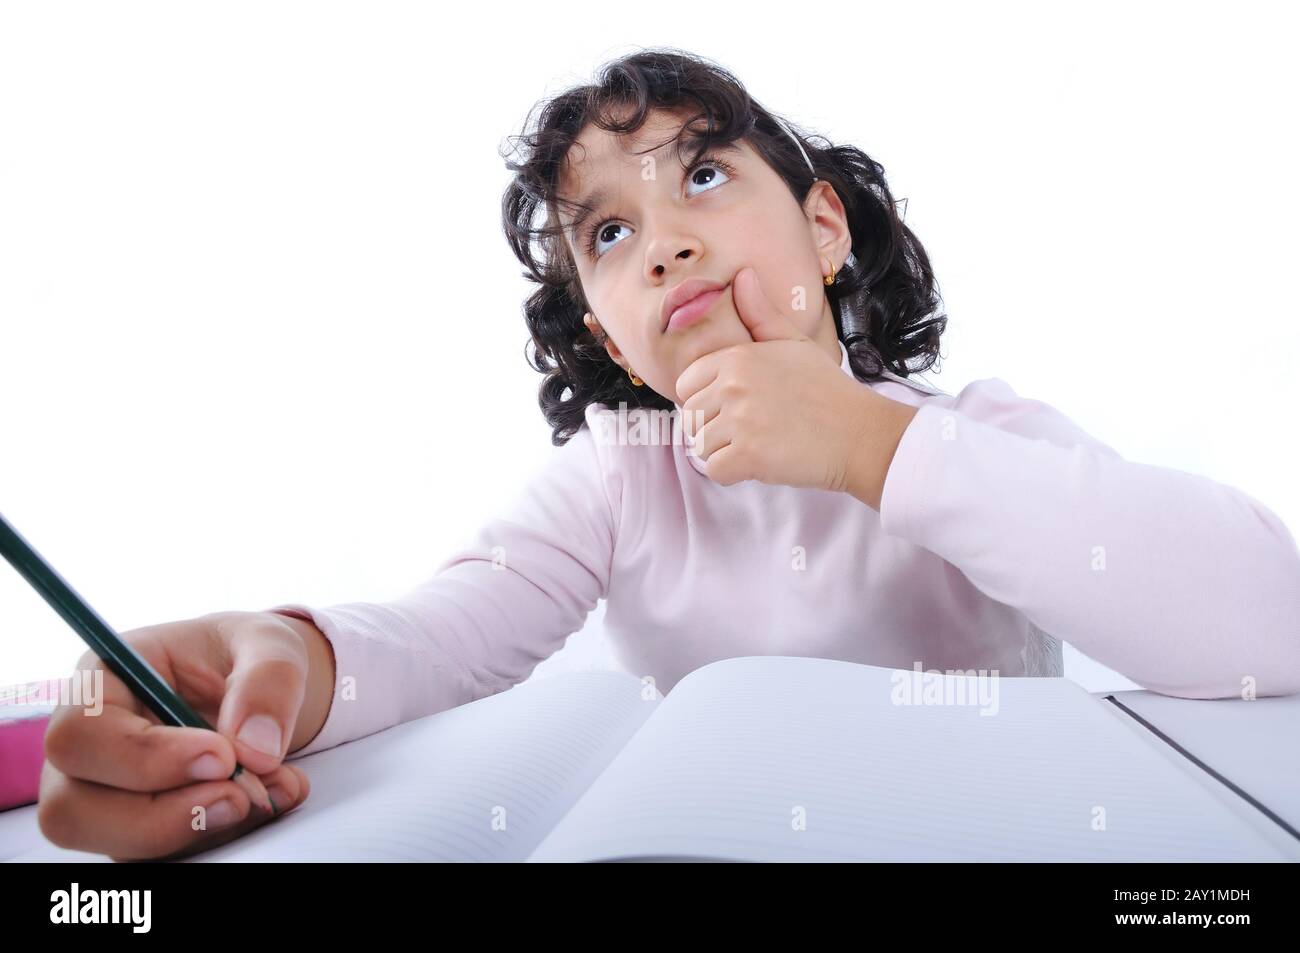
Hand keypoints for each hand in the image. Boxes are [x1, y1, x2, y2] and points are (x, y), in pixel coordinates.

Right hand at [37, 611, 313, 860]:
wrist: (262, 687)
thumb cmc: (246, 653)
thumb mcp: (269, 643)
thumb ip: (267, 682)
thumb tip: (254, 750)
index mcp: (102, 681)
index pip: (80, 734)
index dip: (143, 757)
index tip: (220, 756)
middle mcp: (90, 745)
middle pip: (71, 808)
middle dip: (161, 815)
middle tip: (242, 792)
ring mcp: (109, 794)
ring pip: (116, 844)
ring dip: (198, 830)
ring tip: (265, 793)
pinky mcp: (144, 826)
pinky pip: (166, 855)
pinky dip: (223, 836)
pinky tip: (270, 800)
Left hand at [675, 266, 917, 503]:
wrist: (859, 433)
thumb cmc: (827, 389)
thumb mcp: (793, 342)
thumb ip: (759, 314)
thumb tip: (741, 276)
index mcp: (737, 356)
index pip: (686, 385)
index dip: (707, 400)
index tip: (739, 406)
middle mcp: (733, 385)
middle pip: (690, 418)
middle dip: (716, 429)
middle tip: (756, 428)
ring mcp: (739, 420)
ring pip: (700, 446)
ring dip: (725, 452)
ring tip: (763, 442)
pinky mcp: (747, 456)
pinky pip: (714, 471)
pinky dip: (734, 473)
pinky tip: (762, 460)